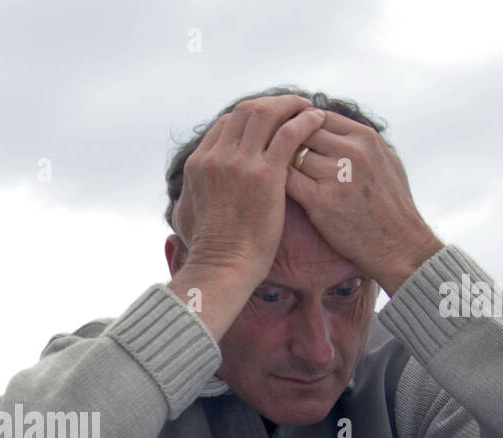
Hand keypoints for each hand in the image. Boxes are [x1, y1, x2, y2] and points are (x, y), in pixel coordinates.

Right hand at [172, 95, 328, 291]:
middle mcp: (217, 157)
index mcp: (198, 163)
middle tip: (293, 107)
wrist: (223, 267)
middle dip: (272, 104)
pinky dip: (305, 121)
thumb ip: (187, 195)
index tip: (270, 120)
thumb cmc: (207, 251)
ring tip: (308, 108)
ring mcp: (240, 163)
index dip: (251, 116)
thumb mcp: (184, 215)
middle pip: (247, 110)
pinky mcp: (265, 175)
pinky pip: (289, 133)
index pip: (226, 122)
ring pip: (267, 113)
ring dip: (290, 105)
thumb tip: (186, 193)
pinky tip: (317, 120)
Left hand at [284, 111, 442, 294]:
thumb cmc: (393, 205)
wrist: (397, 244)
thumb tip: (336, 126)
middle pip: (303, 132)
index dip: (302, 126)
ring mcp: (336, 176)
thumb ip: (362, 142)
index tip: (291, 139)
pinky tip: (274, 189)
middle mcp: (352, 152)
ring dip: (280, 163)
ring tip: (272, 172)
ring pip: (292, 154)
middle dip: (287, 143)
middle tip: (275, 155)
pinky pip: (288, 180)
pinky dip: (278, 182)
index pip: (320, 116)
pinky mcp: (321, 201)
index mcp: (366, 138)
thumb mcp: (387, 161)